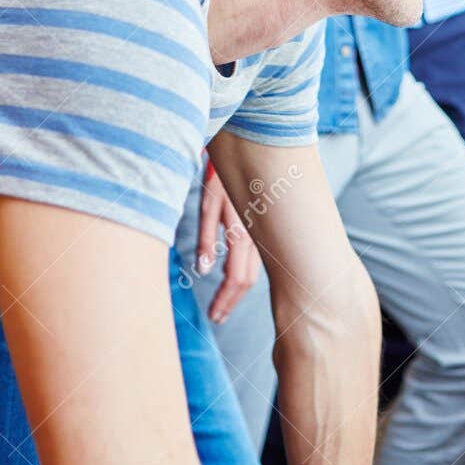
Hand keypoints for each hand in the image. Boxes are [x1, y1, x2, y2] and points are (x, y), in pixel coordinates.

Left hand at [195, 162, 259, 322]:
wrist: (246, 147)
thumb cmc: (219, 174)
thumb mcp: (209, 203)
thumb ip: (208, 237)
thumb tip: (204, 271)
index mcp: (243, 232)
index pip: (237, 278)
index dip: (225, 300)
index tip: (213, 316)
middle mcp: (256, 235)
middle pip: (246, 279)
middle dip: (231, 301)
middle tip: (216, 317)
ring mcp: (260, 230)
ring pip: (253, 268)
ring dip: (237, 290)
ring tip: (224, 305)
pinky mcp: (258, 224)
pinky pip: (254, 254)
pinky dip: (244, 271)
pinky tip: (233, 277)